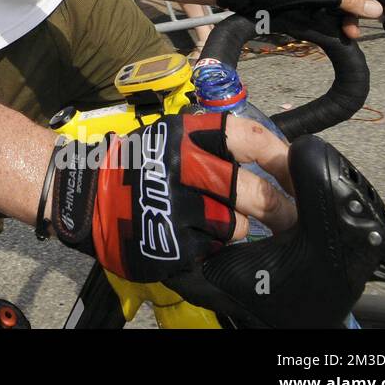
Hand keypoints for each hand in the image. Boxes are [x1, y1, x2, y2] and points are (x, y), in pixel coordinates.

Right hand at [51, 112, 294, 281]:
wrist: (83, 196)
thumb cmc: (136, 166)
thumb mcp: (170, 138)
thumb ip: (217, 146)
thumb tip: (280, 162)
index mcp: (187, 135)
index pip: (251, 139)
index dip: (282, 157)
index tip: (301, 171)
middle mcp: (183, 167)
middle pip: (254, 193)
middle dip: (279, 210)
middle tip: (289, 219)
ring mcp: (176, 207)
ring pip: (235, 225)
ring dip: (231, 227)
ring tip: (207, 220)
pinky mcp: (170, 242)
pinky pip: (210, 248)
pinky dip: (205, 245)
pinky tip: (185, 235)